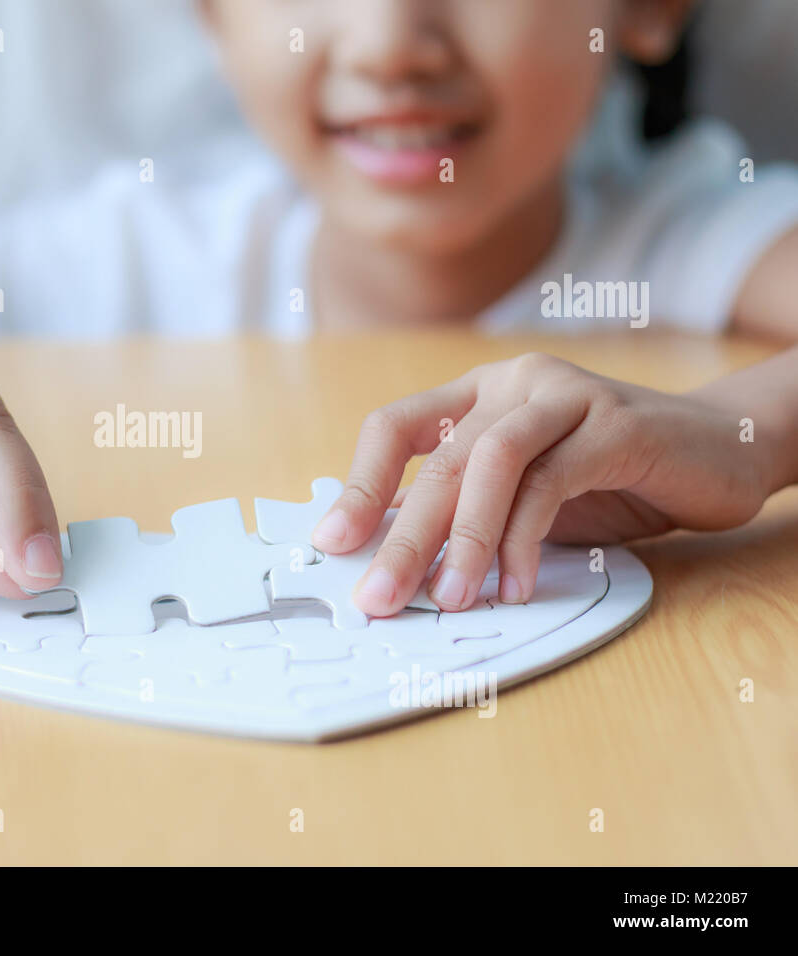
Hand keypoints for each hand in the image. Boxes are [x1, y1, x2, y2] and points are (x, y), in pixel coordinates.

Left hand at [313, 352, 770, 615]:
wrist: (724, 451)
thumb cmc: (611, 478)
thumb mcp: (523, 495)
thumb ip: (467, 512)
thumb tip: (392, 561)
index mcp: (478, 393)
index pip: (395, 427)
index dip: (359, 484)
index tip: (331, 544)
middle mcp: (514, 383)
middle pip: (437, 461)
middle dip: (400, 536)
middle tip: (377, 597)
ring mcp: (565, 396)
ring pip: (487, 462)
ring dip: (461, 539)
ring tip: (450, 599)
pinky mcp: (616, 424)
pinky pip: (551, 482)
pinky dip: (525, 539)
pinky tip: (516, 586)